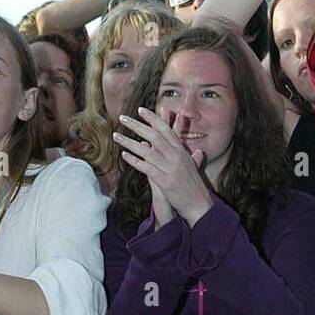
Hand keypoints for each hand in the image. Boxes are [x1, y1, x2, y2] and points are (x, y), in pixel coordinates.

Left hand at [113, 107, 212, 226]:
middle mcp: (176, 156)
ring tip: (116, 135)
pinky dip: (134, 160)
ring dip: (129, 142)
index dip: (153, 118)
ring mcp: (170, 168)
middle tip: (123, 118)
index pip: (166, 129)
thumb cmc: (194, 187)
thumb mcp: (194, 168)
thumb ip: (193, 157)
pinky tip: (124, 155)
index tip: (140, 110)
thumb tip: (198, 151)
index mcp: (182, 151)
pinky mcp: (164, 181)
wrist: (199, 204)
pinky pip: (146, 168)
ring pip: (146, 150)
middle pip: (154, 136)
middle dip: (137, 126)